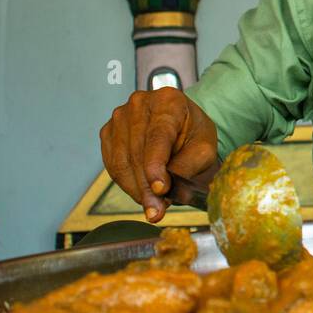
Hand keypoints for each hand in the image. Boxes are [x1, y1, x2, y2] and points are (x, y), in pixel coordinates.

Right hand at [99, 88, 218, 221]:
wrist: (181, 127)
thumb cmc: (194, 136)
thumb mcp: (204, 149)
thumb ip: (188, 166)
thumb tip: (166, 191)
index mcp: (168, 101)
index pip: (158, 137)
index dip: (156, 166)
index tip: (161, 190)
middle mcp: (140, 103)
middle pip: (137, 152)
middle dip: (147, 187)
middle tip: (157, 211)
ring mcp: (120, 116)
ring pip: (121, 161)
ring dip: (136, 189)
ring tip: (152, 207)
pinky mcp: (108, 132)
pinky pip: (112, 164)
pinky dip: (126, 183)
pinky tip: (141, 194)